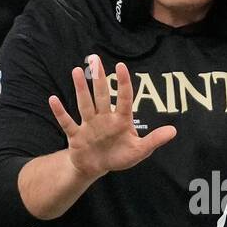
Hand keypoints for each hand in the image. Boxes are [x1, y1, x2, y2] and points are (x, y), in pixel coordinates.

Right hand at [49, 55, 176, 179]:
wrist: (96, 167)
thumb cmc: (119, 156)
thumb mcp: (138, 151)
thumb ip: (154, 141)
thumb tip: (173, 131)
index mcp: (120, 120)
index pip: (123, 99)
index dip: (123, 84)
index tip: (121, 67)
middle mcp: (104, 118)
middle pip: (101, 96)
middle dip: (98, 78)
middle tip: (95, 58)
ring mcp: (89, 125)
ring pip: (85, 104)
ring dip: (80, 89)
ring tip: (76, 70)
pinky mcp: (76, 135)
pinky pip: (67, 122)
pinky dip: (60, 112)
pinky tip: (53, 99)